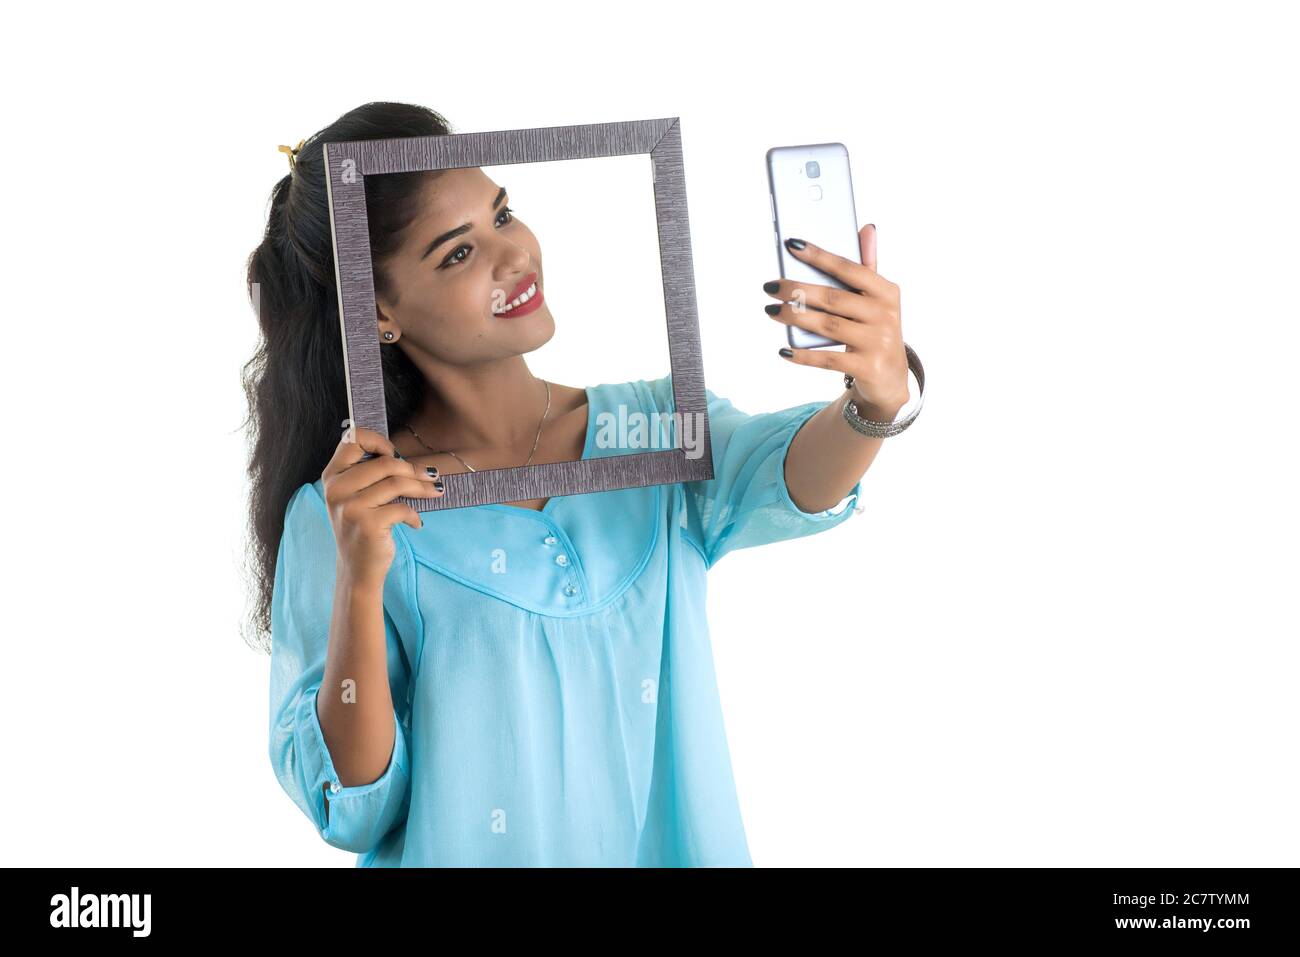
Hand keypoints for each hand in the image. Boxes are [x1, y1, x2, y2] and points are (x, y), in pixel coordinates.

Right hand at [321, 422, 443, 586]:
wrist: (357, 569)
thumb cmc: (363, 528)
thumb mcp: (356, 497)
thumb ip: (369, 474)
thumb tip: (406, 457)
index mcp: (332, 476)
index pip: (352, 440)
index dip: (378, 441)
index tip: (396, 454)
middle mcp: (336, 489)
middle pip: (385, 463)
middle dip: (414, 469)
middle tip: (431, 476)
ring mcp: (350, 507)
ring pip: (397, 482)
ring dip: (422, 488)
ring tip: (434, 492)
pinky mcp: (367, 524)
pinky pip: (402, 508)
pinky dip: (414, 515)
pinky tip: (416, 523)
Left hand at [764, 225, 908, 417]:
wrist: (892, 379)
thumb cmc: (876, 331)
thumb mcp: (878, 300)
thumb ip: (867, 267)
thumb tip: (867, 228)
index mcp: (886, 292)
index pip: (849, 268)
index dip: (820, 255)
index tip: (791, 244)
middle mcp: (885, 315)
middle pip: (833, 298)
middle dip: (798, 290)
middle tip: (770, 286)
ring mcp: (878, 342)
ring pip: (827, 326)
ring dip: (795, 317)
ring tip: (771, 310)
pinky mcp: (868, 367)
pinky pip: (828, 359)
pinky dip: (804, 355)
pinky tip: (784, 350)